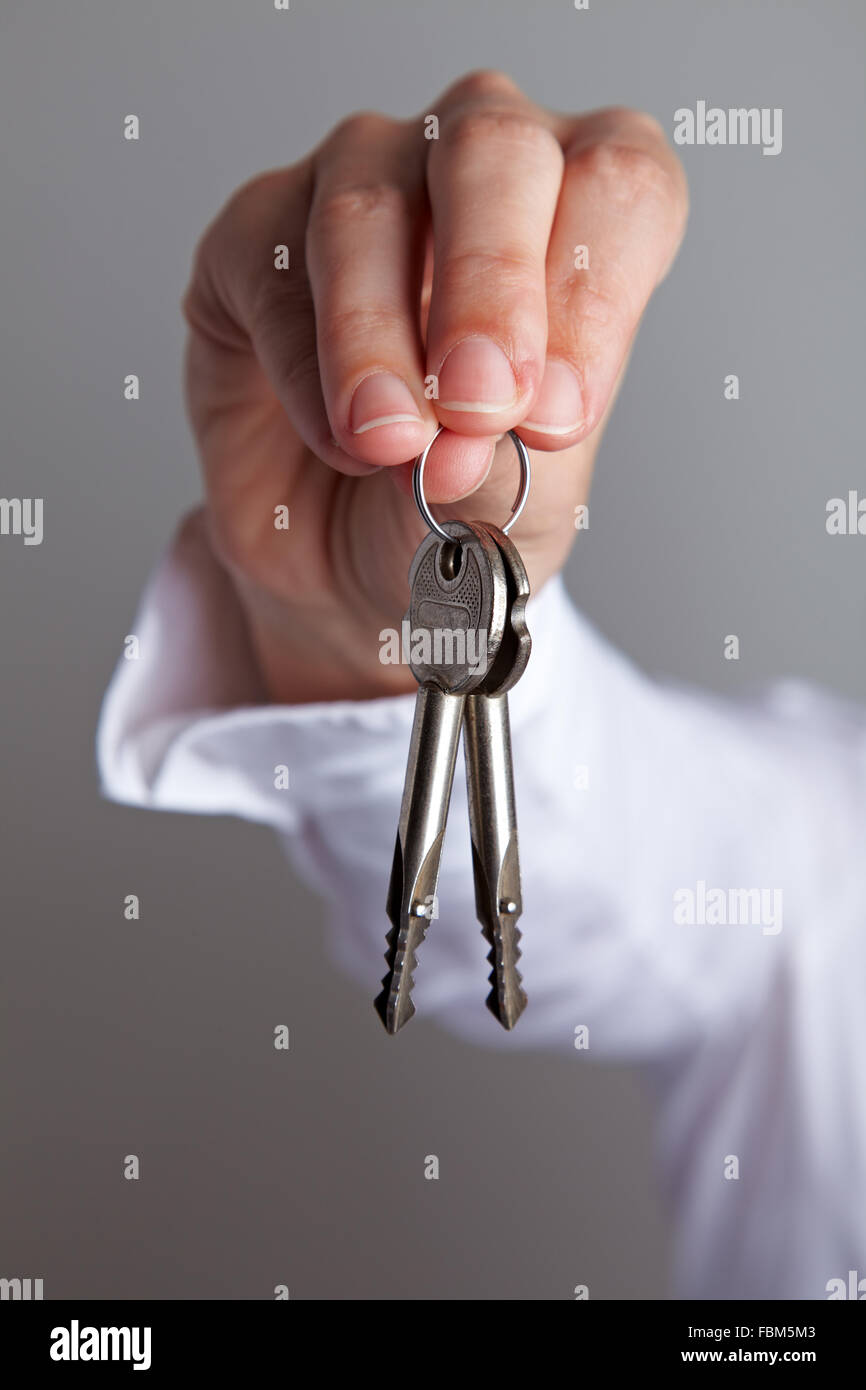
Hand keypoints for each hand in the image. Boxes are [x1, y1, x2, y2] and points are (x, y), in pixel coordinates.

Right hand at [182, 70, 687, 701]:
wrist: (348, 561)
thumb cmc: (458, 503)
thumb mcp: (516, 505)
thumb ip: (503, 455)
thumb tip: (464, 425)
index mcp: (582, 204)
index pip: (621, 184)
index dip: (593, 297)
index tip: (551, 416)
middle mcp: (475, 162)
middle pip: (493, 149)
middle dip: (488, 285)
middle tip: (474, 404)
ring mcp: (358, 179)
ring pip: (366, 208)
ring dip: (379, 341)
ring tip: (390, 444)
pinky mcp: (255, 232)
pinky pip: (275, 273)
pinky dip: (305, 371)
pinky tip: (336, 441)